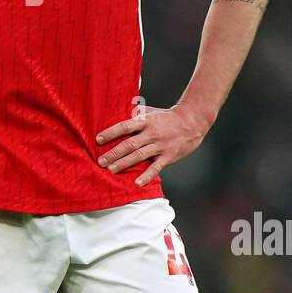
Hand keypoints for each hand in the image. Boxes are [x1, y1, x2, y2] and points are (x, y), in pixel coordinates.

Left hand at [95, 104, 210, 185]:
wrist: (193, 121)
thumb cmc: (168, 117)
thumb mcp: (151, 111)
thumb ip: (136, 112)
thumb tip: (118, 109)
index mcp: (146, 120)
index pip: (125, 126)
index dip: (111, 132)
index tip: (98, 139)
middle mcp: (152, 133)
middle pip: (130, 144)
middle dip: (114, 153)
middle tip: (100, 161)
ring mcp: (160, 145)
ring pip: (139, 155)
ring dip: (124, 163)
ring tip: (111, 170)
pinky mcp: (169, 156)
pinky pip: (156, 167)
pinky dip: (147, 176)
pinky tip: (137, 183)